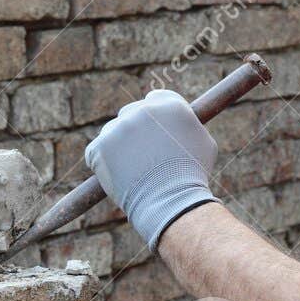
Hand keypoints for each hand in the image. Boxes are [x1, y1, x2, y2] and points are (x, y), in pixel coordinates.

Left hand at [85, 89, 217, 249]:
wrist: (171, 202)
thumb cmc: (192, 176)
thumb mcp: (204, 143)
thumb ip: (188, 124)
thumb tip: (182, 119)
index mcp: (170, 105)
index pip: (155, 98)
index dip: (155, 116)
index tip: (154, 130)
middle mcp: (143, 110)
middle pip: (132, 112)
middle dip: (136, 130)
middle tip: (142, 154)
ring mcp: (119, 127)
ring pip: (113, 132)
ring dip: (119, 146)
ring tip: (133, 171)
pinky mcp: (100, 146)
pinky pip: (95, 150)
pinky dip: (102, 161)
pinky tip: (117, 175)